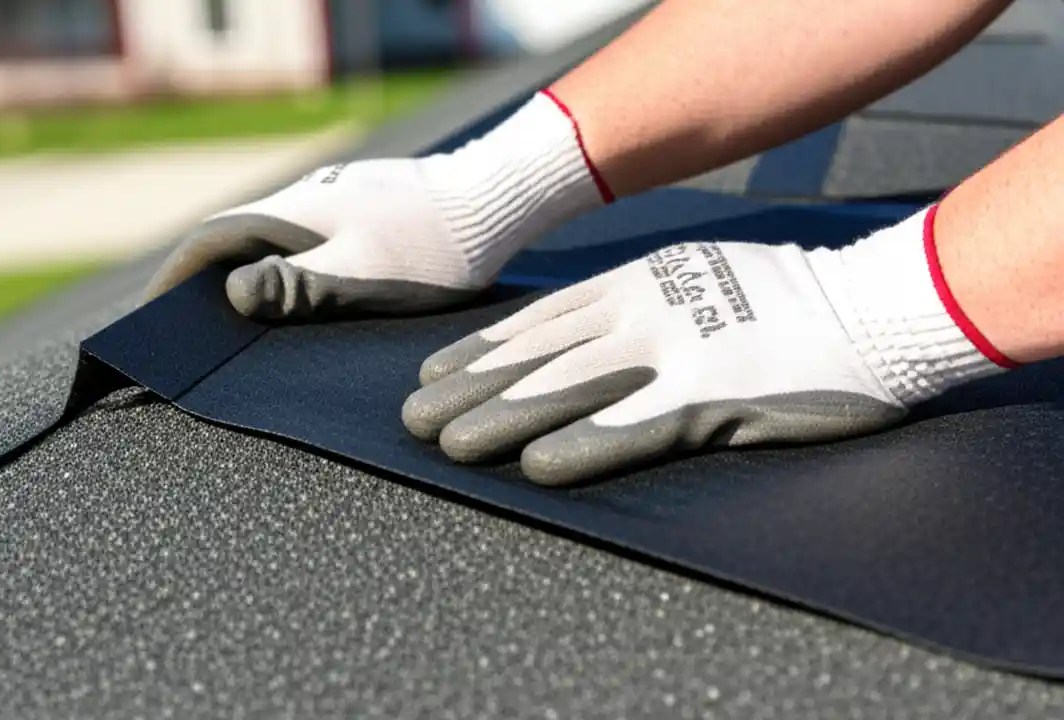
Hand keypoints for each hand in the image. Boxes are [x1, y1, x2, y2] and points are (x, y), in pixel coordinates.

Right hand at [143, 92, 605, 319]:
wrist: (494, 201)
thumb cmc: (434, 247)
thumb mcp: (363, 275)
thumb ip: (296, 285)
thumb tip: (232, 294)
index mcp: (292, 214)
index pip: (210, 241)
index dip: (175, 280)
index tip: (153, 318)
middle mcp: (303, 200)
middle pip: (234, 240)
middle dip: (205, 283)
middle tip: (191, 331)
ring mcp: (331, 202)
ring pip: (271, 240)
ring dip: (248, 277)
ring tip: (240, 325)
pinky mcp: (358, 211)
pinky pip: (304, 241)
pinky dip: (286, 270)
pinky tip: (301, 298)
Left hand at [402, 207, 1005, 485]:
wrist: (878, 303)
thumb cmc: (791, 300)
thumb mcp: (702, 278)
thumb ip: (643, 304)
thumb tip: (585, 335)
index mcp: (641, 281)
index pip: (541, 319)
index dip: (483, 349)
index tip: (435, 371)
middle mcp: (646, 308)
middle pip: (539, 352)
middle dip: (471, 387)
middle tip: (415, 415)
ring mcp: (678, 348)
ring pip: (569, 385)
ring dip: (503, 416)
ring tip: (449, 442)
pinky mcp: (716, 393)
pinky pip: (634, 425)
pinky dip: (582, 445)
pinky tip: (535, 465)